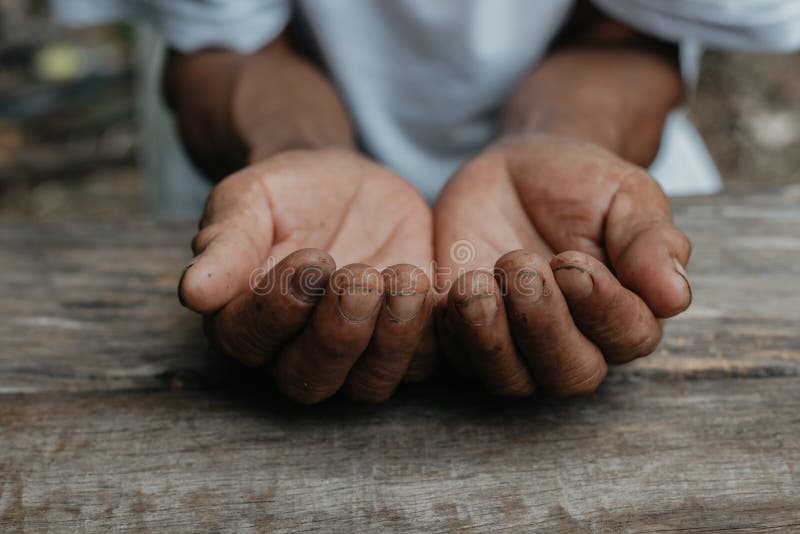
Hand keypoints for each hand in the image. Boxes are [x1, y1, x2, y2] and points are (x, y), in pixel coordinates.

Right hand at [179, 149, 436, 402]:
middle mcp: (295, 351)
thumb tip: (192, 291)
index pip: (249, 341)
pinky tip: (433, 285)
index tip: (310, 257)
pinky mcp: (403, 340)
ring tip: (402, 277)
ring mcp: (355, 353)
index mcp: (244, 320)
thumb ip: (226, 242)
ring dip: (389, 339)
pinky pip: (421, 362)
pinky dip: (431, 333)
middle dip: (338, 333)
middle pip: (310, 379)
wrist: (342, 182)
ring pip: (368, 384)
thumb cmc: (285, 193)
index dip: (280, 309)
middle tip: (358, 275)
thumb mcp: (249, 200)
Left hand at [434, 135, 691, 396]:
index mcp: (627, 313)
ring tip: (477, 283)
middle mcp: (575, 342)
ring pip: (512, 379)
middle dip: (544, 326)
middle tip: (522, 266)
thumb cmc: (583, 185)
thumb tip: (676, 296)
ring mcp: (517, 345)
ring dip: (492, 337)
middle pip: (570, 373)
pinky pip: (456, 358)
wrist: (519, 169)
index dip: (601, 307)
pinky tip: (447, 288)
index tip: (571, 261)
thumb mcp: (626, 195)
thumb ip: (651, 241)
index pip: (627, 337)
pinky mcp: (467, 334)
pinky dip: (449, 332)